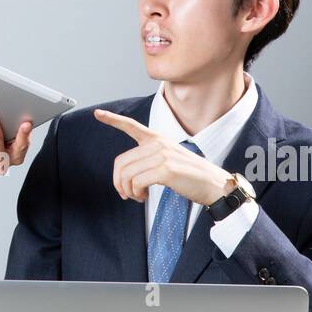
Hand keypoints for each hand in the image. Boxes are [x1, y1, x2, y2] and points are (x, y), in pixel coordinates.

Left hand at [93, 109, 232, 204]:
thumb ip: (149, 160)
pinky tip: (144, 197)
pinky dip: (136, 193)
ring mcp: (162, 155)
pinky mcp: (165, 170)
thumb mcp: (169, 160)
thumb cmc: (191, 176)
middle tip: (127, 194)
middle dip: (119, 182)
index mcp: (158, 140)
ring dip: (128, 190)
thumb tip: (126, 175)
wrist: (214, 185)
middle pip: (121, 162)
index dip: (113, 120)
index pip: (132, 126)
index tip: (98, 113)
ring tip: (138, 196)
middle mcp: (158, 144)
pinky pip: (136, 182)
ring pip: (127, 174)